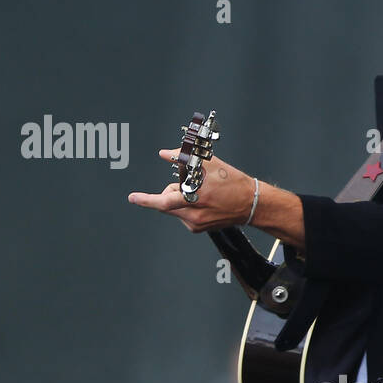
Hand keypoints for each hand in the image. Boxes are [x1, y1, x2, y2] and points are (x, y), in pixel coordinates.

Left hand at [128, 149, 256, 232]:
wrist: (250, 203)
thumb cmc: (232, 182)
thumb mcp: (210, 164)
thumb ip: (183, 159)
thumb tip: (165, 154)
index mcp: (196, 196)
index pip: (164, 200)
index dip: (146, 199)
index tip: (132, 198)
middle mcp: (193, 213)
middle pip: (167, 202)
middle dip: (169, 191)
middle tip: (183, 184)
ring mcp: (195, 223)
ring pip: (174, 208)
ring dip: (179, 198)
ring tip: (199, 192)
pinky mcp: (197, 228)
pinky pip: (182, 214)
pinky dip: (186, 206)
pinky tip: (202, 202)